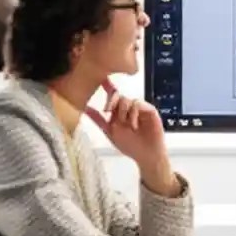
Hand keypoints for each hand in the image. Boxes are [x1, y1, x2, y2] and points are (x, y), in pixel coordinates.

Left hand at [86, 78, 177, 194]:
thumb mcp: (110, 132)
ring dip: (123, 112)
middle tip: (107, 110)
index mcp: (119, 112)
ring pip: (127, 100)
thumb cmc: (130, 146)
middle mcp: (129, 109)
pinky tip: (134, 125)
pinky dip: (134, 114)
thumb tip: (85, 108)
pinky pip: (139, 104)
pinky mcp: (150, 111)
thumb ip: (98, 119)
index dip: (107, 86)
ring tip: (126, 125)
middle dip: (112, 101)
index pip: (113, 96)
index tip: (101, 79)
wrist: (146, 156)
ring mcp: (140, 109)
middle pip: (118, 96)